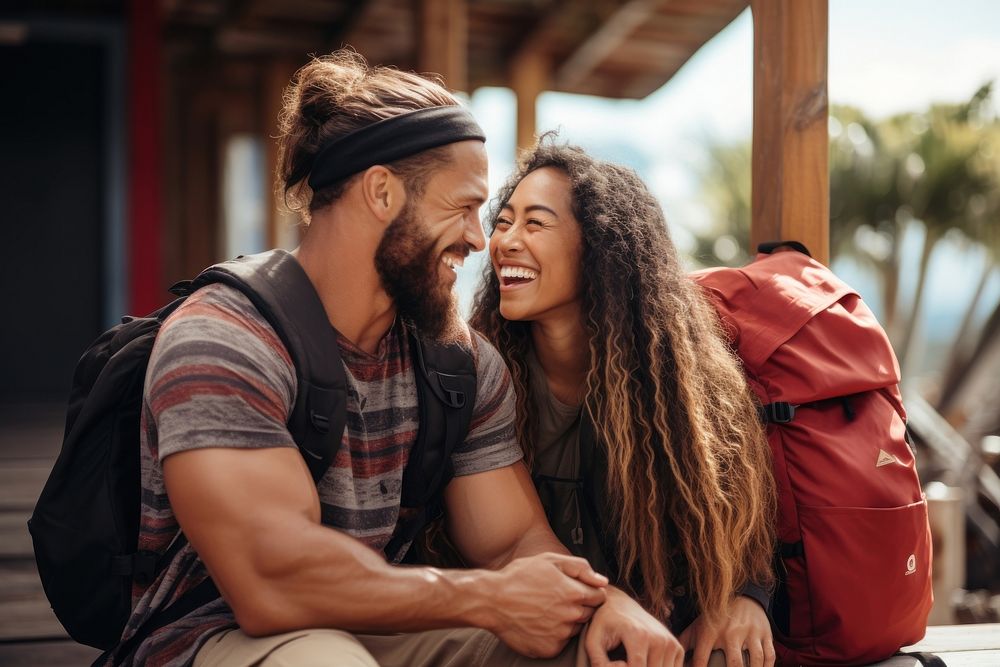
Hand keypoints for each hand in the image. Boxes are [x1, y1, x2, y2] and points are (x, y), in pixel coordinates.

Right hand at [487, 552, 607, 657]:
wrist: (491, 601)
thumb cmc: (519, 577)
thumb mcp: (549, 561)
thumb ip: (580, 568)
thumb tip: (602, 581)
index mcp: (573, 593)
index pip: (599, 596)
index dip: (589, 591)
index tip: (575, 589)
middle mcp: (570, 616)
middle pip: (589, 613)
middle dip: (578, 605)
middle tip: (556, 599)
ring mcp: (560, 635)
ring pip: (575, 628)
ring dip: (567, 620)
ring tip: (545, 610)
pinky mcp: (549, 649)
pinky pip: (561, 642)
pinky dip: (554, 634)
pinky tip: (539, 623)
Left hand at [585, 586, 682, 666]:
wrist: (620, 604)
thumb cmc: (604, 624)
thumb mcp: (592, 640)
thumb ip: (599, 663)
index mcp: (638, 635)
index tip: (616, 663)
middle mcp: (659, 638)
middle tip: (623, 661)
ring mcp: (670, 643)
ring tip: (632, 662)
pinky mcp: (677, 647)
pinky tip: (645, 663)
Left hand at [678, 596, 774, 666]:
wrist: (741, 597)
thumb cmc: (716, 618)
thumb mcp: (698, 626)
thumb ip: (684, 643)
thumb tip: (676, 660)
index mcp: (710, 631)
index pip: (702, 659)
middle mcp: (730, 631)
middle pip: (734, 662)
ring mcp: (749, 632)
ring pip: (755, 659)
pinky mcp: (764, 633)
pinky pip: (769, 655)